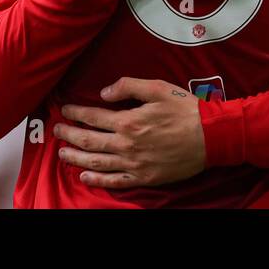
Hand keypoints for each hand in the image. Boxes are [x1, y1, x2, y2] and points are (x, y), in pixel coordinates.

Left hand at [55, 78, 205, 188]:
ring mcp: (134, 163)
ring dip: (76, 158)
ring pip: (97, 162)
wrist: (211, 136)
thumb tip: (103, 92)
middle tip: (57, 131)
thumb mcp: (158, 88)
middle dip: (69, 135)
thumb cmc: (185, 109)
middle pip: (89, 141)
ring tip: (62, 154)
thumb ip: (128, 86)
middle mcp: (127, 144)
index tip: (64, 111)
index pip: (93, 117)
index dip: (76, 113)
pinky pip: (115, 181)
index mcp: (129, 120)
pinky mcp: (144, 177)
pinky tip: (85, 176)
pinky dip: (97, 179)